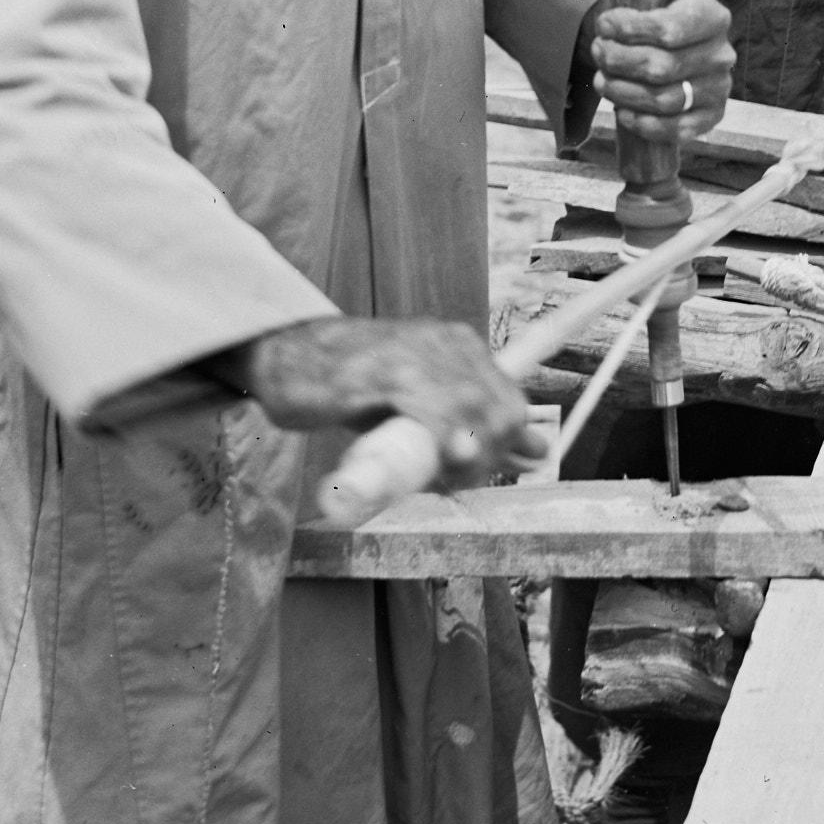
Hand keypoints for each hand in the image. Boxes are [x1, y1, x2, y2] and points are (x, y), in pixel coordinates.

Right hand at [219, 318, 544, 485]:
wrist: (285, 356)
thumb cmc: (351, 386)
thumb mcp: (419, 403)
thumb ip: (473, 423)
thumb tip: (538, 452)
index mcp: (459, 345)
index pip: (511, 402)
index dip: (505, 446)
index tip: (477, 471)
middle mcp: (446, 342)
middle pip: (501, 411)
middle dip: (488, 457)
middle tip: (452, 481)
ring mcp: (417, 353)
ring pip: (474, 414)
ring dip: (465, 460)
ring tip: (437, 478)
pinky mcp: (385, 371)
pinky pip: (433, 411)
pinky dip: (440, 442)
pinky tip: (428, 462)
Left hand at [591, 0, 735, 145]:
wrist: (640, 41)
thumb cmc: (643, 3)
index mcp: (712, 15)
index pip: (667, 31)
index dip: (627, 31)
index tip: (604, 25)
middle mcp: (722, 53)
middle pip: (661, 69)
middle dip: (618, 62)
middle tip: (598, 53)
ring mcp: (719, 87)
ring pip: (665, 101)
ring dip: (623, 93)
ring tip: (603, 80)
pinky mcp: (710, 116)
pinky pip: (679, 130)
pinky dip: (646, 124)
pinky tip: (625, 111)